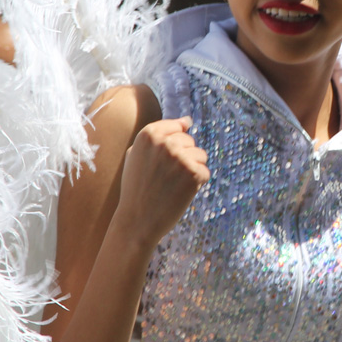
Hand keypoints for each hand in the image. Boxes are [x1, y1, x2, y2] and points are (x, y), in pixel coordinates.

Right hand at [114, 116, 209, 245]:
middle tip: (165, 178)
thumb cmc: (137, 188)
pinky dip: (197, 184)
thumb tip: (187, 121)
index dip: (173, 146)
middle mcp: (165, 143)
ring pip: (200, 155)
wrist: (137, 221)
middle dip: (183, 157)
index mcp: (148, 134)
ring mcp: (180, 158)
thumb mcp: (136, 155)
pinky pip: (205, 172)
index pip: (177, 126)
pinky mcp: (194, 174)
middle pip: (189, 141)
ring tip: (173, 185)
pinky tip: (180, 193)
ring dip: (192, 170)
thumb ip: (158, 135)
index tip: (164, 161)